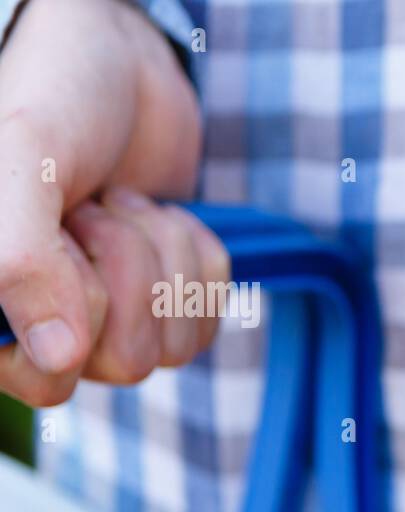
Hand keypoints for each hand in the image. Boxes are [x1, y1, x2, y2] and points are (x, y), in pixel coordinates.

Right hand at [0, 0, 224, 406]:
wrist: (118, 60)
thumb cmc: (53, 100)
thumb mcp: (22, 163)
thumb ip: (21, 261)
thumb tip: (58, 362)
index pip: (46, 381)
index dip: (73, 303)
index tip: (60, 231)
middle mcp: (41, 326)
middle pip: (124, 365)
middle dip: (127, 269)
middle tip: (96, 207)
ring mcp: (108, 320)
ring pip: (172, 349)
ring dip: (164, 260)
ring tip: (122, 203)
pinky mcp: (166, 304)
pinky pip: (207, 324)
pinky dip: (199, 259)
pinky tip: (160, 214)